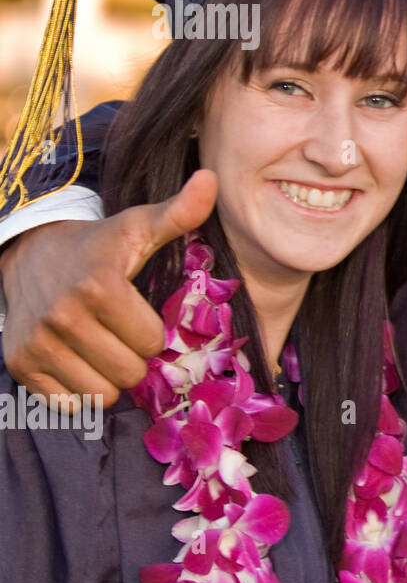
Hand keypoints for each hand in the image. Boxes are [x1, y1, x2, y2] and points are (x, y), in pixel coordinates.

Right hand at [0, 170, 217, 404]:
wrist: (30, 253)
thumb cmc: (99, 246)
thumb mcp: (139, 227)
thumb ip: (179, 212)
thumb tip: (211, 179)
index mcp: (99, 284)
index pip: (151, 342)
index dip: (153, 332)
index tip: (139, 315)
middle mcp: (62, 315)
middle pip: (129, 371)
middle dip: (133, 358)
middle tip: (121, 334)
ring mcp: (37, 342)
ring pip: (101, 394)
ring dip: (109, 378)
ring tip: (103, 347)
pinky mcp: (19, 364)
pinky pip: (70, 403)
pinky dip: (80, 389)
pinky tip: (79, 360)